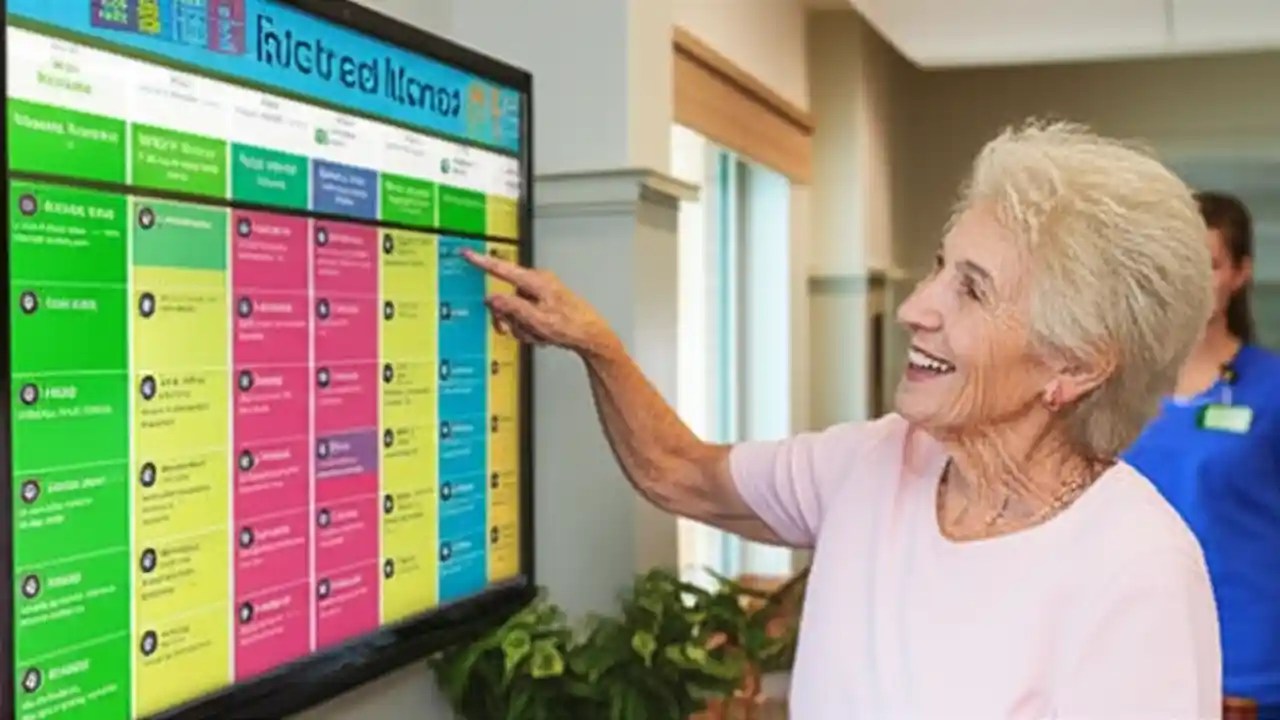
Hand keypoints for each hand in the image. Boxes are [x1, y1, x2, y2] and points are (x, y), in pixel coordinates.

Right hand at [462, 249, 619, 358]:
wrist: (592, 336)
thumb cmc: (571, 326)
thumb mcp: (537, 321)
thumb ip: (512, 308)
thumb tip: (493, 298)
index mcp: (536, 281)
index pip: (503, 269)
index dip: (482, 262)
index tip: (467, 254)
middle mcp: (538, 283)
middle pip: (507, 298)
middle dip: (511, 319)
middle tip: (522, 331)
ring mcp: (541, 294)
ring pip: (516, 311)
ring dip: (524, 327)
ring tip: (541, 334)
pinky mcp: (544, 304)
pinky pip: (526, 316)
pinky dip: (531, 328)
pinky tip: (544, 335)